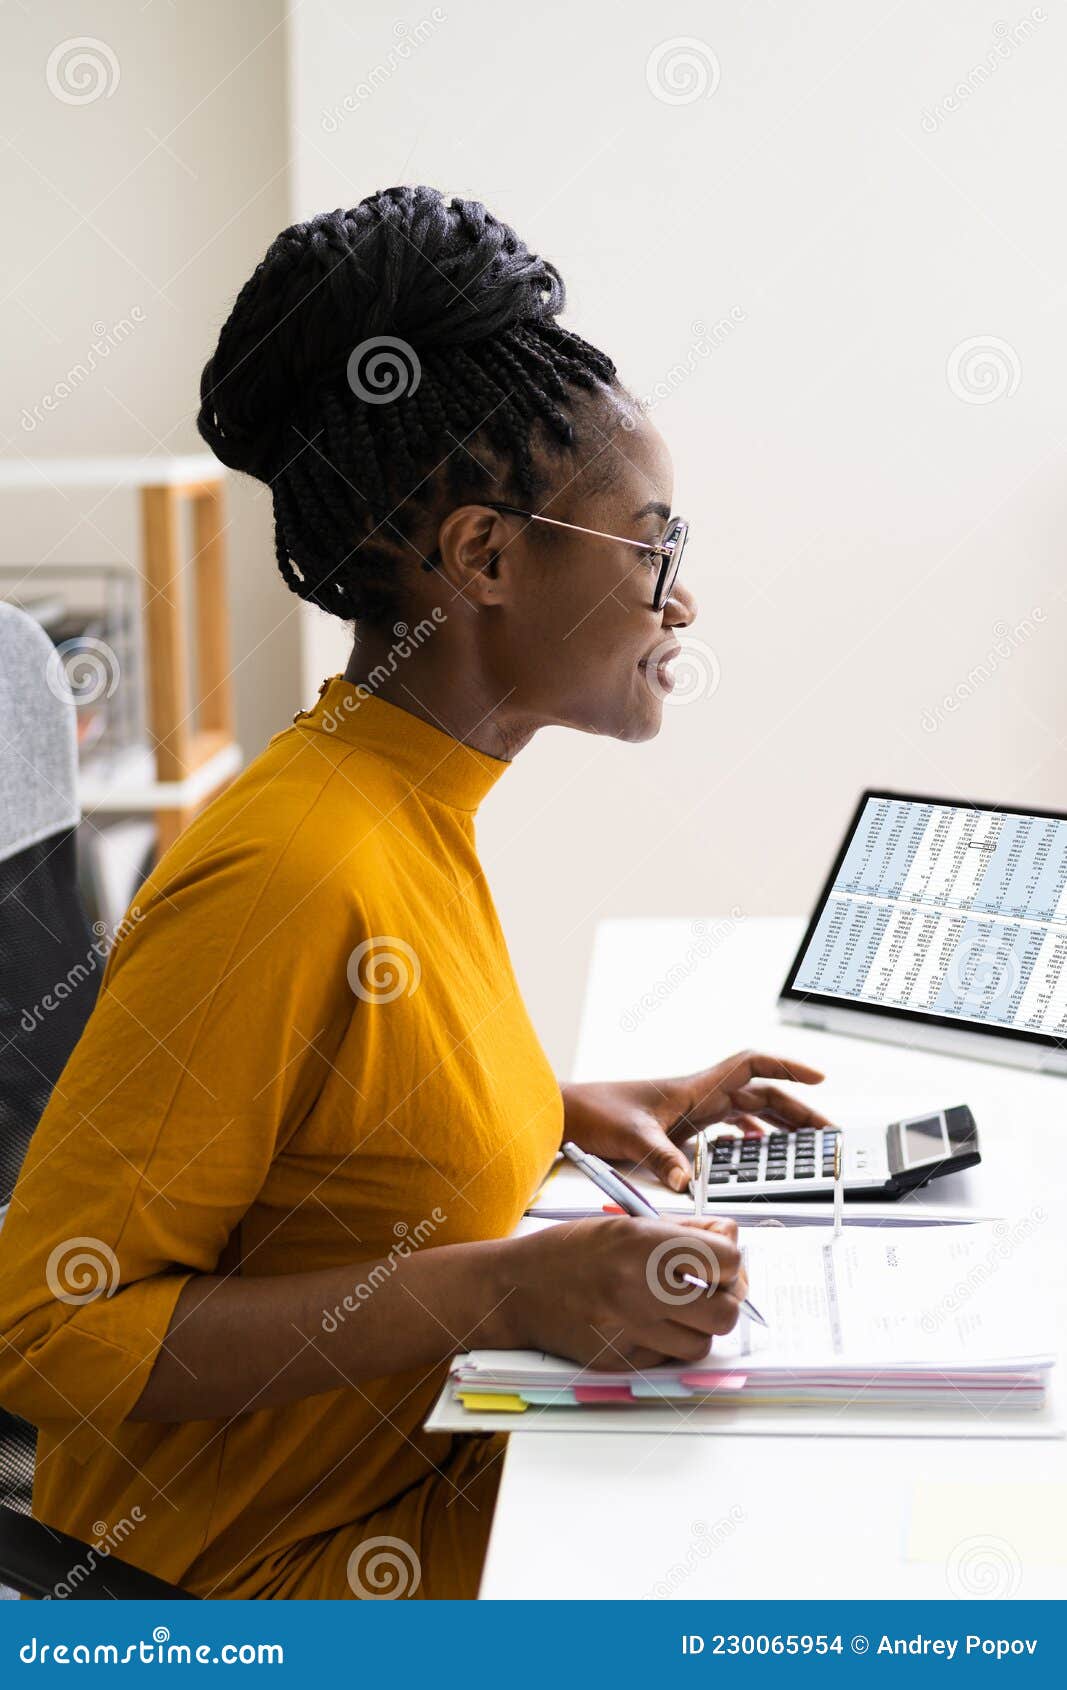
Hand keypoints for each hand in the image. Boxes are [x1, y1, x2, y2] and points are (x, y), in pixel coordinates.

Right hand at [504, 1215, 747, 1369]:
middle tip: (709, 1290)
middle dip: (724, 1299)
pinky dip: (668, 1343)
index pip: (727, 1260)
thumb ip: (683, 1230)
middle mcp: (639, 1288)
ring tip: (677, 1309)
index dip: (731, 1261)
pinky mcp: (620, 1361)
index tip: (720, 1260)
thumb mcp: (625, 1221)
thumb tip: (730, 1239)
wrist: (517, 1288)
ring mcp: (629, 1330)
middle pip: (725, 1310)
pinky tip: (648, 1323)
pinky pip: (669, 1359)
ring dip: (699, 1327)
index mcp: (643, 1244)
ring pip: (702, 1343)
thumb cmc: (569, 1250)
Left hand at [561, 1051, 829, 1193]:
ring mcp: (691, 1113)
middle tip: (827, 1132)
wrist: (567, 1116)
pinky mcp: (680, 1129)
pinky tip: (757, 1153)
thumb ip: (661, 1159)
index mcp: (694, 1089)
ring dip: (777, 1126)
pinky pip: (725, 1129)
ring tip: (805, 1145)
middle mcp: (698, 1097)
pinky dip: (747, 1139)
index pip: (751, 1065)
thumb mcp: (630, 1137)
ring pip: (747, 1112)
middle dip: (797, 1109)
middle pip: (760, 1095)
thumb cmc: (594, 1114)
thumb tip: (687, 1184)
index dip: (787, 1067)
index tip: (820, 1078)